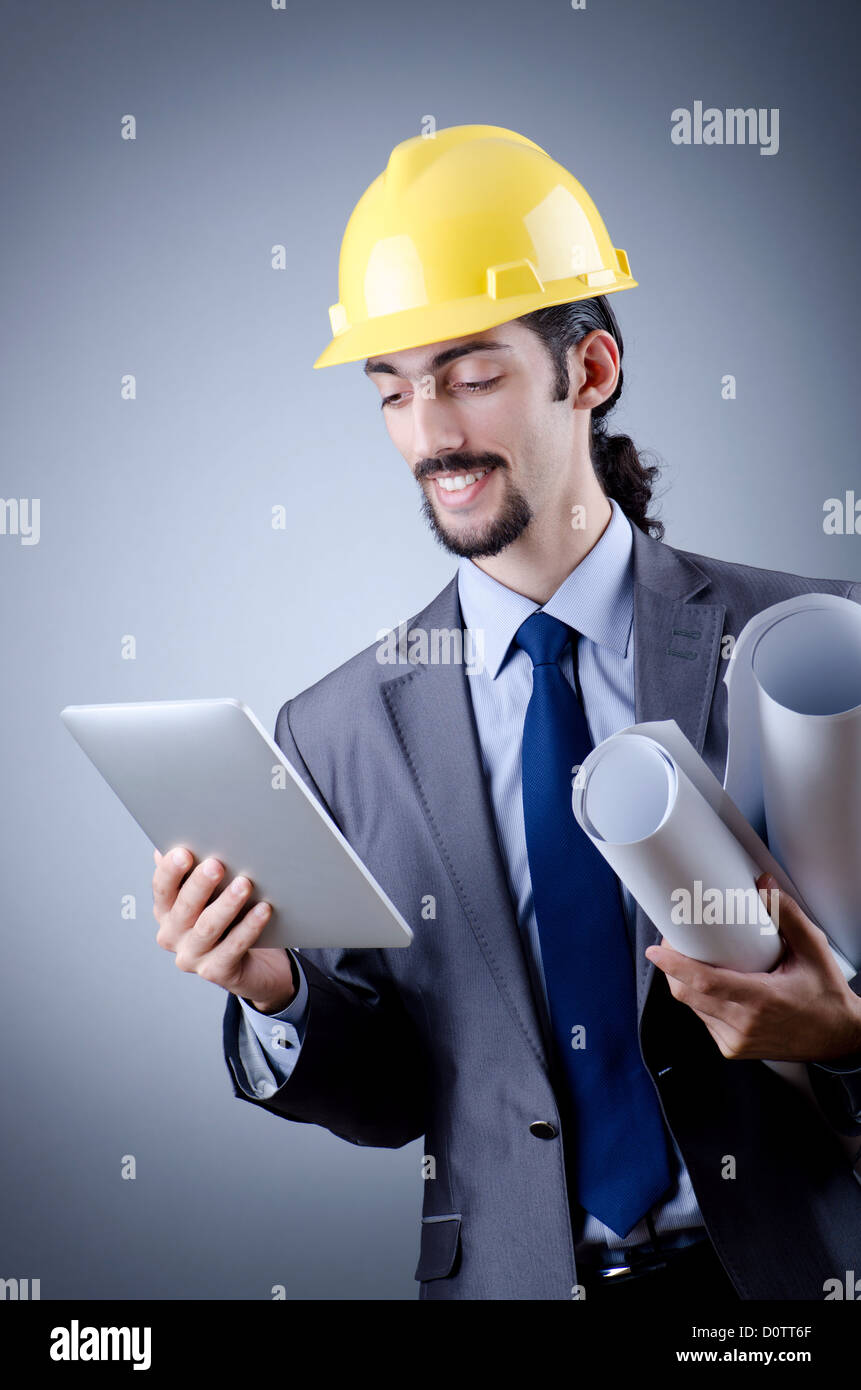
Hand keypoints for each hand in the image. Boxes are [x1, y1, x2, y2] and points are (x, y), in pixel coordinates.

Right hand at [151, 847, 296, 1013]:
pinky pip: (234, 947)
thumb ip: (198, 868)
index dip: (170, 870)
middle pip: (184, 907)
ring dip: (227, 904)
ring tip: (245, 884)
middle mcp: (172, 935)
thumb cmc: (231, 919)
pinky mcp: (216, 972)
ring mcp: (192, 956)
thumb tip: (189, 834)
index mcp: (167, 910)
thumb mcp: (212, 893)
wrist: (254, 964)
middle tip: (217, 864)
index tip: (184, 851)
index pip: (162, 888)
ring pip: (208, 927)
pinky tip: (264, 909)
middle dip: (200, 884)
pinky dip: (249, 927)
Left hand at [644, 872, 860, 1062]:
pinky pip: (704, 1021)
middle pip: (689, 994)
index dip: (675, 966)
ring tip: (690, 960)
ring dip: (686, 984)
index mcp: (761, 1000)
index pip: (704, 983)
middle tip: (671, 944)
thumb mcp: (813, 950)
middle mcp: (744, 1025)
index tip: (656, 951)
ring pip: (693, 1008)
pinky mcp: (733, 1049)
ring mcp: (737, 1042)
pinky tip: (708, 986)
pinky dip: (700, 1001)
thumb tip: (764, 884)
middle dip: (672, 969)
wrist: (838, 1037)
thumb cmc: (826, 995)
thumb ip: (788, 915)